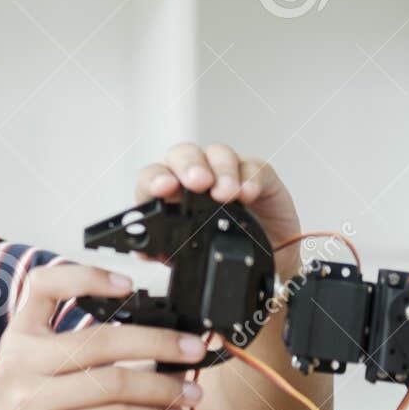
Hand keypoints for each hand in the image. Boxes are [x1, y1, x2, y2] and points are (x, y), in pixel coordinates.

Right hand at [0, 263, 208, 409]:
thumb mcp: (33, 381)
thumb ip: (77, 359)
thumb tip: (151, 348)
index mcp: (17, 340)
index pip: (43, 286)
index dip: (86, 276)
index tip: (128, 283)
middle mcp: (20, 365)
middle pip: (100, 339)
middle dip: (158, 342)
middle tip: (194, 347)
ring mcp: (32, 402)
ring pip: (114, 383)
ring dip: (163, 387)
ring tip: (192, 392)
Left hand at [135, 142, 302, 279]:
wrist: (265, 255)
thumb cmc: (219, 247)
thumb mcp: (188, 255)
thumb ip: (162, 251)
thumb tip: (143, 252)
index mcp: (169, 194)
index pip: (153, 177)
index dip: (155, 179)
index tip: (162, 188)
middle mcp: (195, 178)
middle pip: (183, 155)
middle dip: (188, 165)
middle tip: (197, 183)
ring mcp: (226, 172)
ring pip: (218, 154)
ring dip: (221, 171)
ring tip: (225, 195)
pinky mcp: (257, 174)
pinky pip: (253, 166)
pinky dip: (250, 178)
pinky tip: (248, 194)